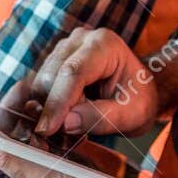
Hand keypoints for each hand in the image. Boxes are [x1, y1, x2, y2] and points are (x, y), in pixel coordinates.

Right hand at [0, 27, 158, 140]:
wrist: (138, 90)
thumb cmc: (139, 100)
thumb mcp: (131, 115)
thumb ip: (101, 118)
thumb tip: (66, 123)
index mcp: (104, 45)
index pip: (73, 73)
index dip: (57, 102)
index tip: (46, 130)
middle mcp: (79, 40)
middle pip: (50, 77)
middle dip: (54, 110)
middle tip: (68, 137)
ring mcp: (64, 49)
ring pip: (40, 84)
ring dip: (48, 110)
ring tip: (71, 128)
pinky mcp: (53, 62)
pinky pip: (38, 88)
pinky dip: (46, 108)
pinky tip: (63, 120)